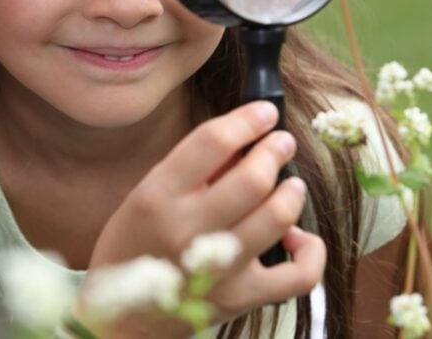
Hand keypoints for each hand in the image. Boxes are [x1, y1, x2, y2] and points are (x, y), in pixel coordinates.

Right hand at [85, 101, 325, 325]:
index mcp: (157, 196)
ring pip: (277, 217)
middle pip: (252, 178)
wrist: (121, 321)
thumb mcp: (147, 196)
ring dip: (292, 192)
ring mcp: (216, 268)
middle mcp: (186, 230)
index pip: (212, 142)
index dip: (247, 120)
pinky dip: (310, 253)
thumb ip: (192, 169)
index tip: (264, 112)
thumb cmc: (135, 247)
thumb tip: (244, 141)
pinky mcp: (239, 298)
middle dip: (275, 150)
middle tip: (281, 143)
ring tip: (290, 184)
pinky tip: (299, 238)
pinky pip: (297, 276)